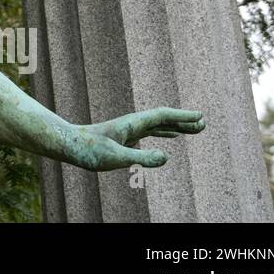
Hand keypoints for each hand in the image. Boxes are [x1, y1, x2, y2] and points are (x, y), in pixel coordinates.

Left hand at [72, 107, 205, 170]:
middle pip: (163, 118)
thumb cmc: (90, 151)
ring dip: (176, 126)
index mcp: (133, 123)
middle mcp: (132, 123)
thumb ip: (141, 157)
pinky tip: (169, 137)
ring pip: (158, 125)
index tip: (200, 117)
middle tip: (204, 123)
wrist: (69, 145)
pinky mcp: (125, 137)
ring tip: (195, 129)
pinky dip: (163, 132)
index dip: (182, 116)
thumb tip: (166, 157)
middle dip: (184, 121)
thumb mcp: (117, 157)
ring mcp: (129, 129)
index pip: (162, 116)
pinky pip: (150, 132)